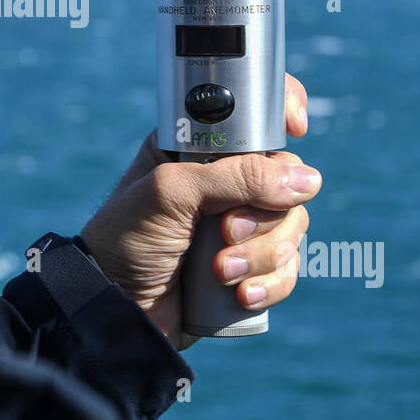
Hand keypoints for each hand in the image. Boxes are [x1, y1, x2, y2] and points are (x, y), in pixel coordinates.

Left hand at [79, 75, 318, 350]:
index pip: (257, 116)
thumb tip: (306, 181)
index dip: (282, 113)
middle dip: (262, 215)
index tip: (295, 128)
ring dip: (262, 255)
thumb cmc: (126, 238)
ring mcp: (242, 226)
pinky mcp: (249, 267)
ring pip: (292, 227)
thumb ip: (235, 177)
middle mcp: (227, 182)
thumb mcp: (171, 193)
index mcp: (202, 148)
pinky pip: (287, 269)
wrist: (113, 306)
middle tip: (225, 232)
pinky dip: (270, 283)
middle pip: (287, 181)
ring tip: (220, 272)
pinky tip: (240, 295)